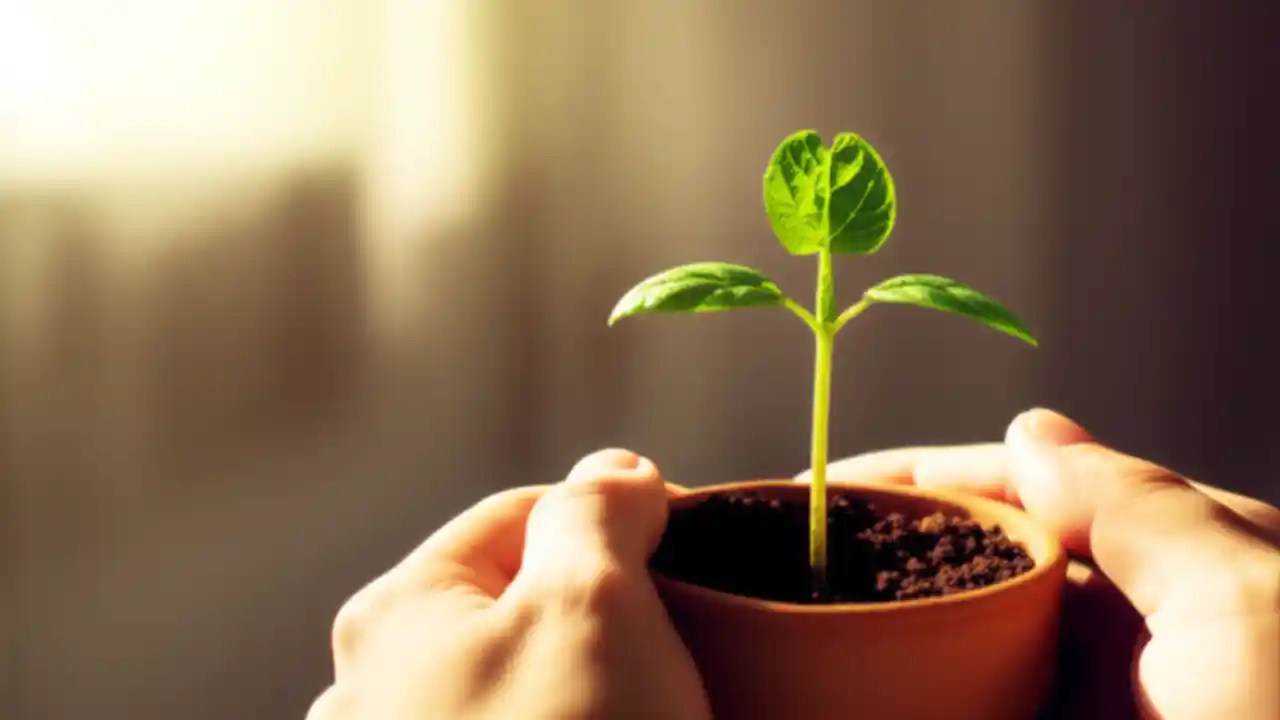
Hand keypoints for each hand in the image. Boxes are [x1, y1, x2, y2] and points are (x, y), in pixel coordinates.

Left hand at [307, 449, 709, 719]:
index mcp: (395, 613)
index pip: (523, 514)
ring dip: (588, 683)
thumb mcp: (593, 603)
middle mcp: (372, 689)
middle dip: (600, 610)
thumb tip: (616, 471)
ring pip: (520, 682)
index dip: (615, 517)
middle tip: (675, 641)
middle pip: (517, 603)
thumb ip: (599, 512)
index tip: (690, 548)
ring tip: (650, 708)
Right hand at [818, 409, 1279, 718]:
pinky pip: (967, 700)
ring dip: (887, 629)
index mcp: (1185, 567)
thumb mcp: (1247, 606)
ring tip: (798, 616)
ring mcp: (1092, 703)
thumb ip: (1141, 506)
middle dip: (890, 546)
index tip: (820, 486)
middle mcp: (1134, 633)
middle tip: (790, 553)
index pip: (1032, 489)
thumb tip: (1034, 428)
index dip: (924, 475)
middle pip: (982, 561)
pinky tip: (850, 685)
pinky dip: (908, 692)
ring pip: (966, 643)